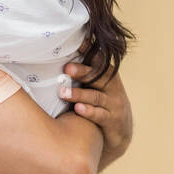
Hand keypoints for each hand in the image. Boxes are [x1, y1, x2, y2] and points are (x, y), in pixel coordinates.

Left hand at [59, 44, 132, 168]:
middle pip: (98, 76)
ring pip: (96, 96)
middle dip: (83, 71)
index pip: (98, 59)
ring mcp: (114, 104)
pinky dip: (89, 111)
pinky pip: (100, 115)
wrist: (120, 131)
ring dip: (79, 94)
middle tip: (66, 67)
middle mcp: (112, 87)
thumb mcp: (93, 86)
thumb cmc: (99, 103)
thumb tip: (54, 57)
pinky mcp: (113, 121)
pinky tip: (78, 109)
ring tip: (63, 93)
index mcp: (106, 75)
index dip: (89, 50)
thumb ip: (80, 73)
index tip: (76, 42)